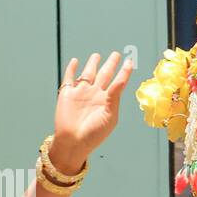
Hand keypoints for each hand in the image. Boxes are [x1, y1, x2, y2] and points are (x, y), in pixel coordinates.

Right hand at [50, 52, 132, 170]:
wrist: (73, 142)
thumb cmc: (94, 134)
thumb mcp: (110, 116)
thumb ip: (115, 96)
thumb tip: (122, 80)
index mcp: (107, 100)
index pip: (117, 82)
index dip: (124, 72)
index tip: (129, 62)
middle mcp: (95, 94)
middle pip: (104, 74)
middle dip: (110, 64)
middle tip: (116, 54)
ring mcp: (81, 92)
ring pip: (88, 73)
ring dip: (92, 64)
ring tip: (97, 55)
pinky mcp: (67, 93)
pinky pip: (69, 77)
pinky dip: (72, 69)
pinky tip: (76, 62)